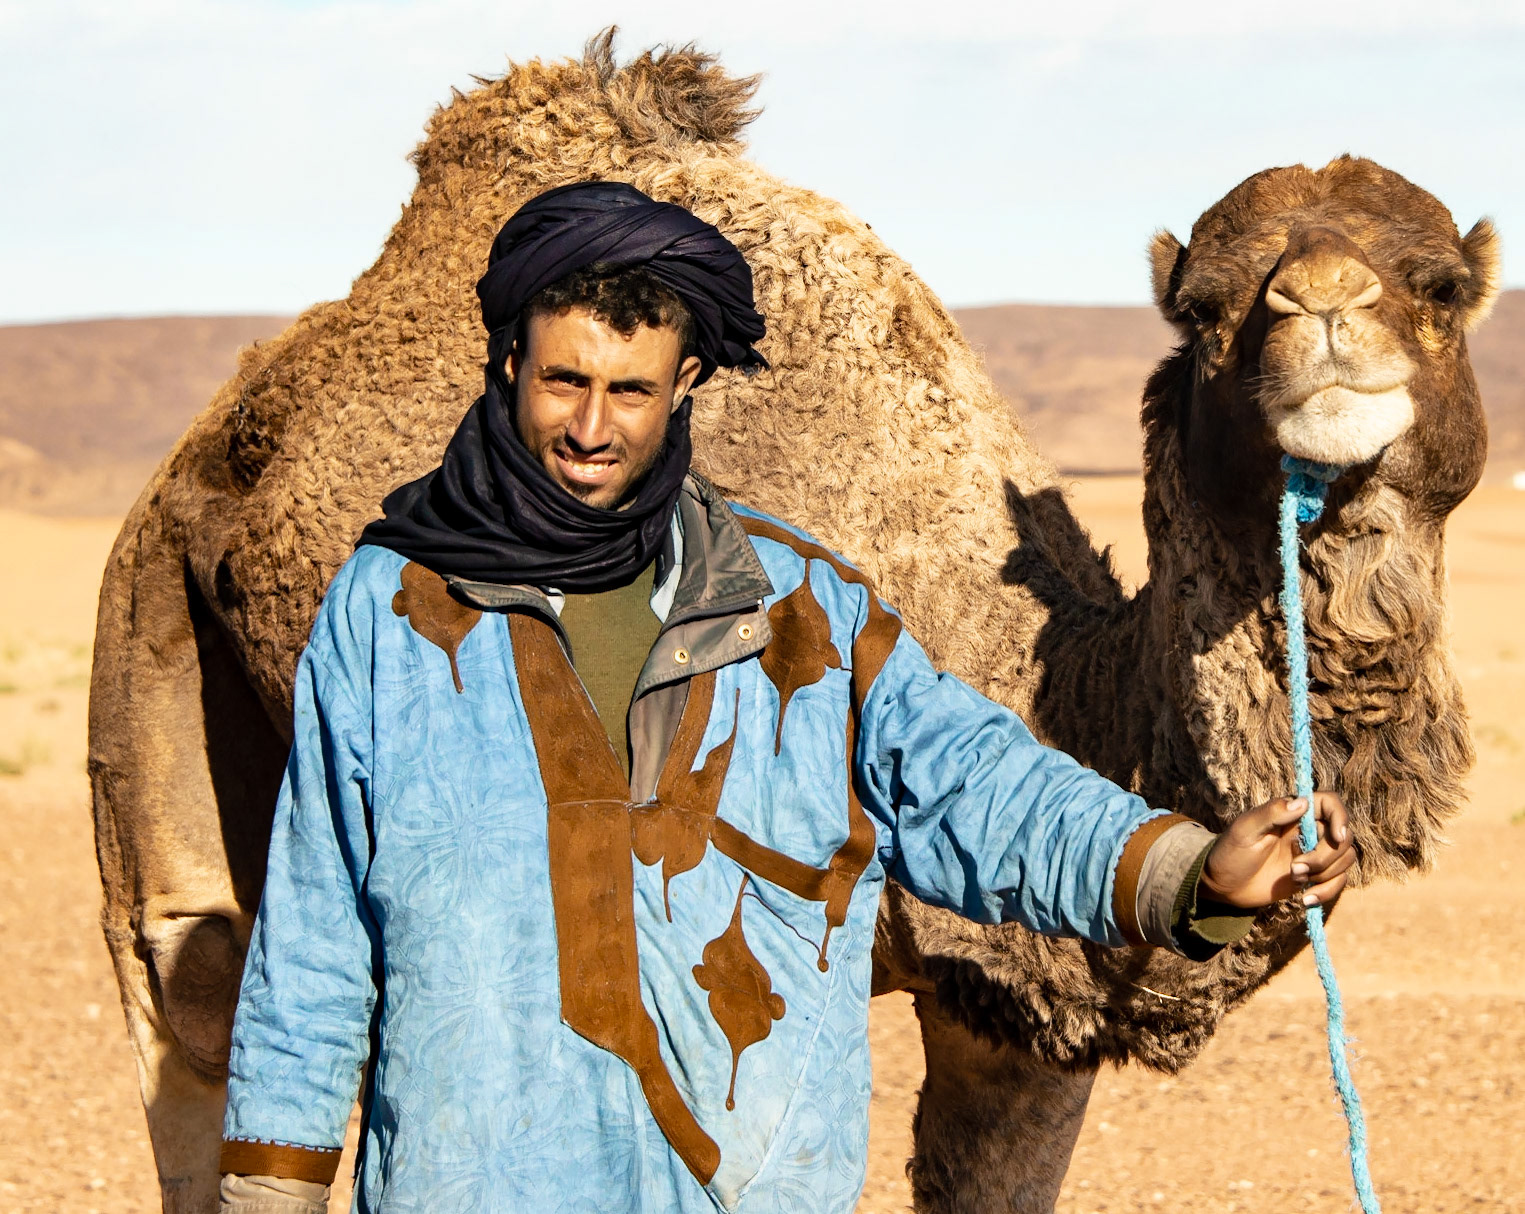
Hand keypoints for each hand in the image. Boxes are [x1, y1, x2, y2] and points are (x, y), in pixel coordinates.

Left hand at [1199, 792, 1355, 909]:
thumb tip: (1302, 802)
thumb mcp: (1244, 830)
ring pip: (1345, 858)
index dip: (1340, 817)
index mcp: (1292, 812)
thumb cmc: (1230, 852)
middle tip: (1295, 868)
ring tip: (1294, 878)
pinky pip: (1339, 880)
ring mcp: (1314, 853)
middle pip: (1342, 837)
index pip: (1330, 803)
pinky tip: (1306, 899)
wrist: (1225, 885)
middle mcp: (1308, 830)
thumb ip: (1271, 813)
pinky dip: (1327, 891)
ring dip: (1325, 874)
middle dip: (1324, 857)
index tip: (1337, 837)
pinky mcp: (1315, 875)